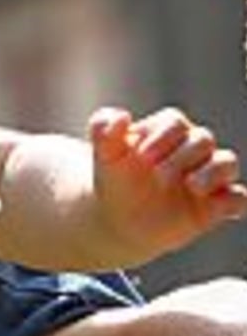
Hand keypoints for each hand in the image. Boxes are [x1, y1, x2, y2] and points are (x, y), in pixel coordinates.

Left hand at [89, 106, 246, 261]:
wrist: (118, 219)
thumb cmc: (115, 180)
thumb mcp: (104, 156)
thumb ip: (103, 128)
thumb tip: (122, 116)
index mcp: (166, 132)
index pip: (175, 122)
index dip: (161, 137)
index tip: (140, 158)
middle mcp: (192, 150)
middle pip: (202, 139)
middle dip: (181, 156)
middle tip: (157, 176)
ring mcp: (207, 176)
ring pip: (227, 162)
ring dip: (212, 172)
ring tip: (190, 186)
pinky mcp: (216, 204)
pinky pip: (239, 198)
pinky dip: (232, 201)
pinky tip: (211, 206)